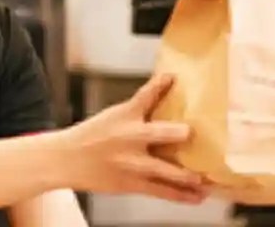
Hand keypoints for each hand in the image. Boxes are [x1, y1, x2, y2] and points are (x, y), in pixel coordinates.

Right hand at [57, 73, 208, 203]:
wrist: (66, 159)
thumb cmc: (92, 136)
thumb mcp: (114, 115)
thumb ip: (140, 110)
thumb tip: (165, 94)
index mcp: (125, 116)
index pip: (146, 95)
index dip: (161, 84)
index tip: (173, 78)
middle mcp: (130, 138)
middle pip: (161, 133)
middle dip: (181, 134)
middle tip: (198, 137)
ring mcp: (132, 164)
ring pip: (167, 171)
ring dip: (189, 176)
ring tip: (208, 179)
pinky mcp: (132, 184)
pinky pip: (161, 192)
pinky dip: (181, 195)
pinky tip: (197, 197)